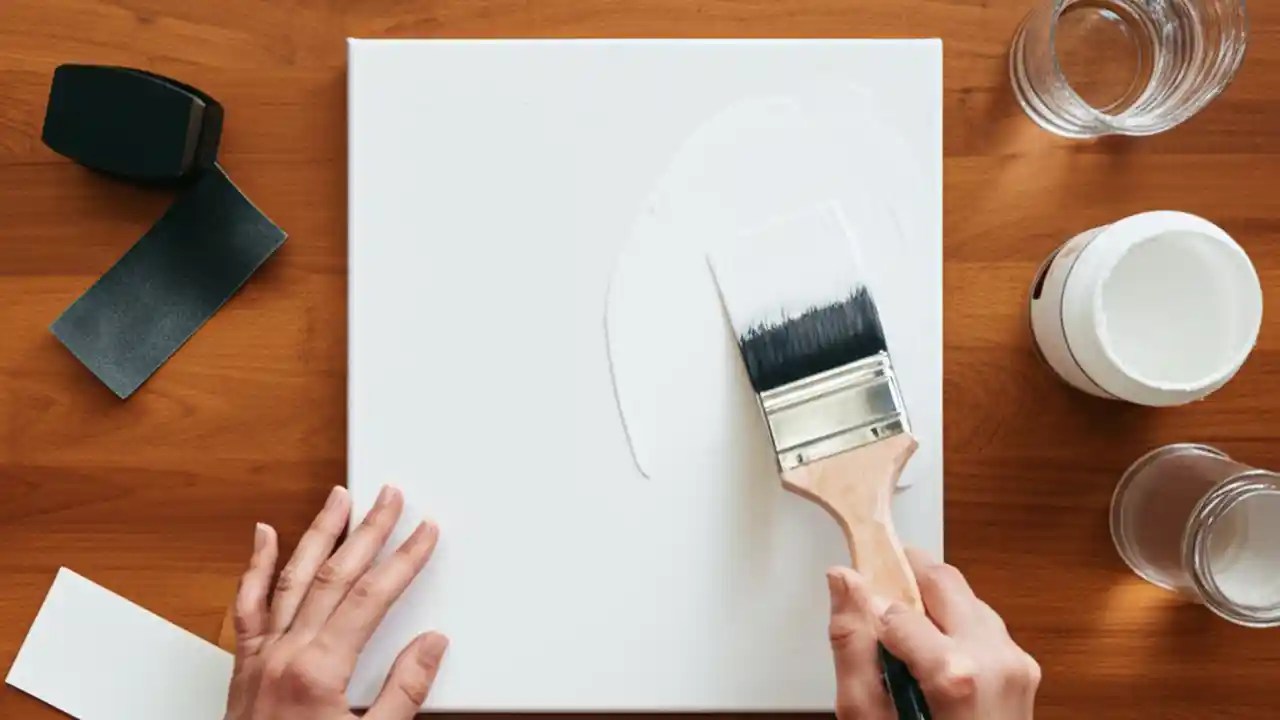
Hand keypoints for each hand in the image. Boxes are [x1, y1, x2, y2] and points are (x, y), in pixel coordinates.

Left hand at [224, 485, 445, 719]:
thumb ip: (403, 693)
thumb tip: (430, 645)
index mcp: (318, 672)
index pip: (370, 598)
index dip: (403, 560)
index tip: (425, 533)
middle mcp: (284, 655)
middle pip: (333, 576)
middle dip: (367, 532)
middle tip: (390, 498)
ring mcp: (260, 657)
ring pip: (291, 578)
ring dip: (319, 534)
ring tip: (339, 499)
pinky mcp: (245, 666)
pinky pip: (247, 606)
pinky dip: (256, 568)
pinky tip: (264, 537)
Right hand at [826, 548, 1039, 719]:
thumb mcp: (867, 717)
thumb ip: (851, 644)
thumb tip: (843, 580)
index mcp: (955, 671)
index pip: (898, 604)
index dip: (870, 606)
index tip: (855, 613)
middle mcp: (995, 659)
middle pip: (944, 581)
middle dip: (906, 581)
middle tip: (876, 604)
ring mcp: (1016, 663)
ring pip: (967, 599)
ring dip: (932, 606)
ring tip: (904, 645)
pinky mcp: (1024, 669)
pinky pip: (986, 625)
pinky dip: (956, 628)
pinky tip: (935, 659)